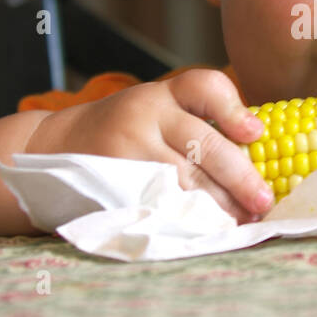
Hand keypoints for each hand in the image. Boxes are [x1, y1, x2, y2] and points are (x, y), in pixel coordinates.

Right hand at [24, 69, 272, 222]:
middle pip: (206, 145)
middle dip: (241, 178)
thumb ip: (199, 122)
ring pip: (187, 181)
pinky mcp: (115, 186)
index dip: (234, 110)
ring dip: (221, 206)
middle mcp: (144, 116)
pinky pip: (161, 206)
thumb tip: (261, 154)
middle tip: (263, 201)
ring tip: (242, 220)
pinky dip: (190, 220)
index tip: (254, 134)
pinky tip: (208, 230)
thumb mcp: (155, 110)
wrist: (53, 149)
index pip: (205, 87)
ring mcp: (128, 152)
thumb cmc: (123, 133)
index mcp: (161, 95)